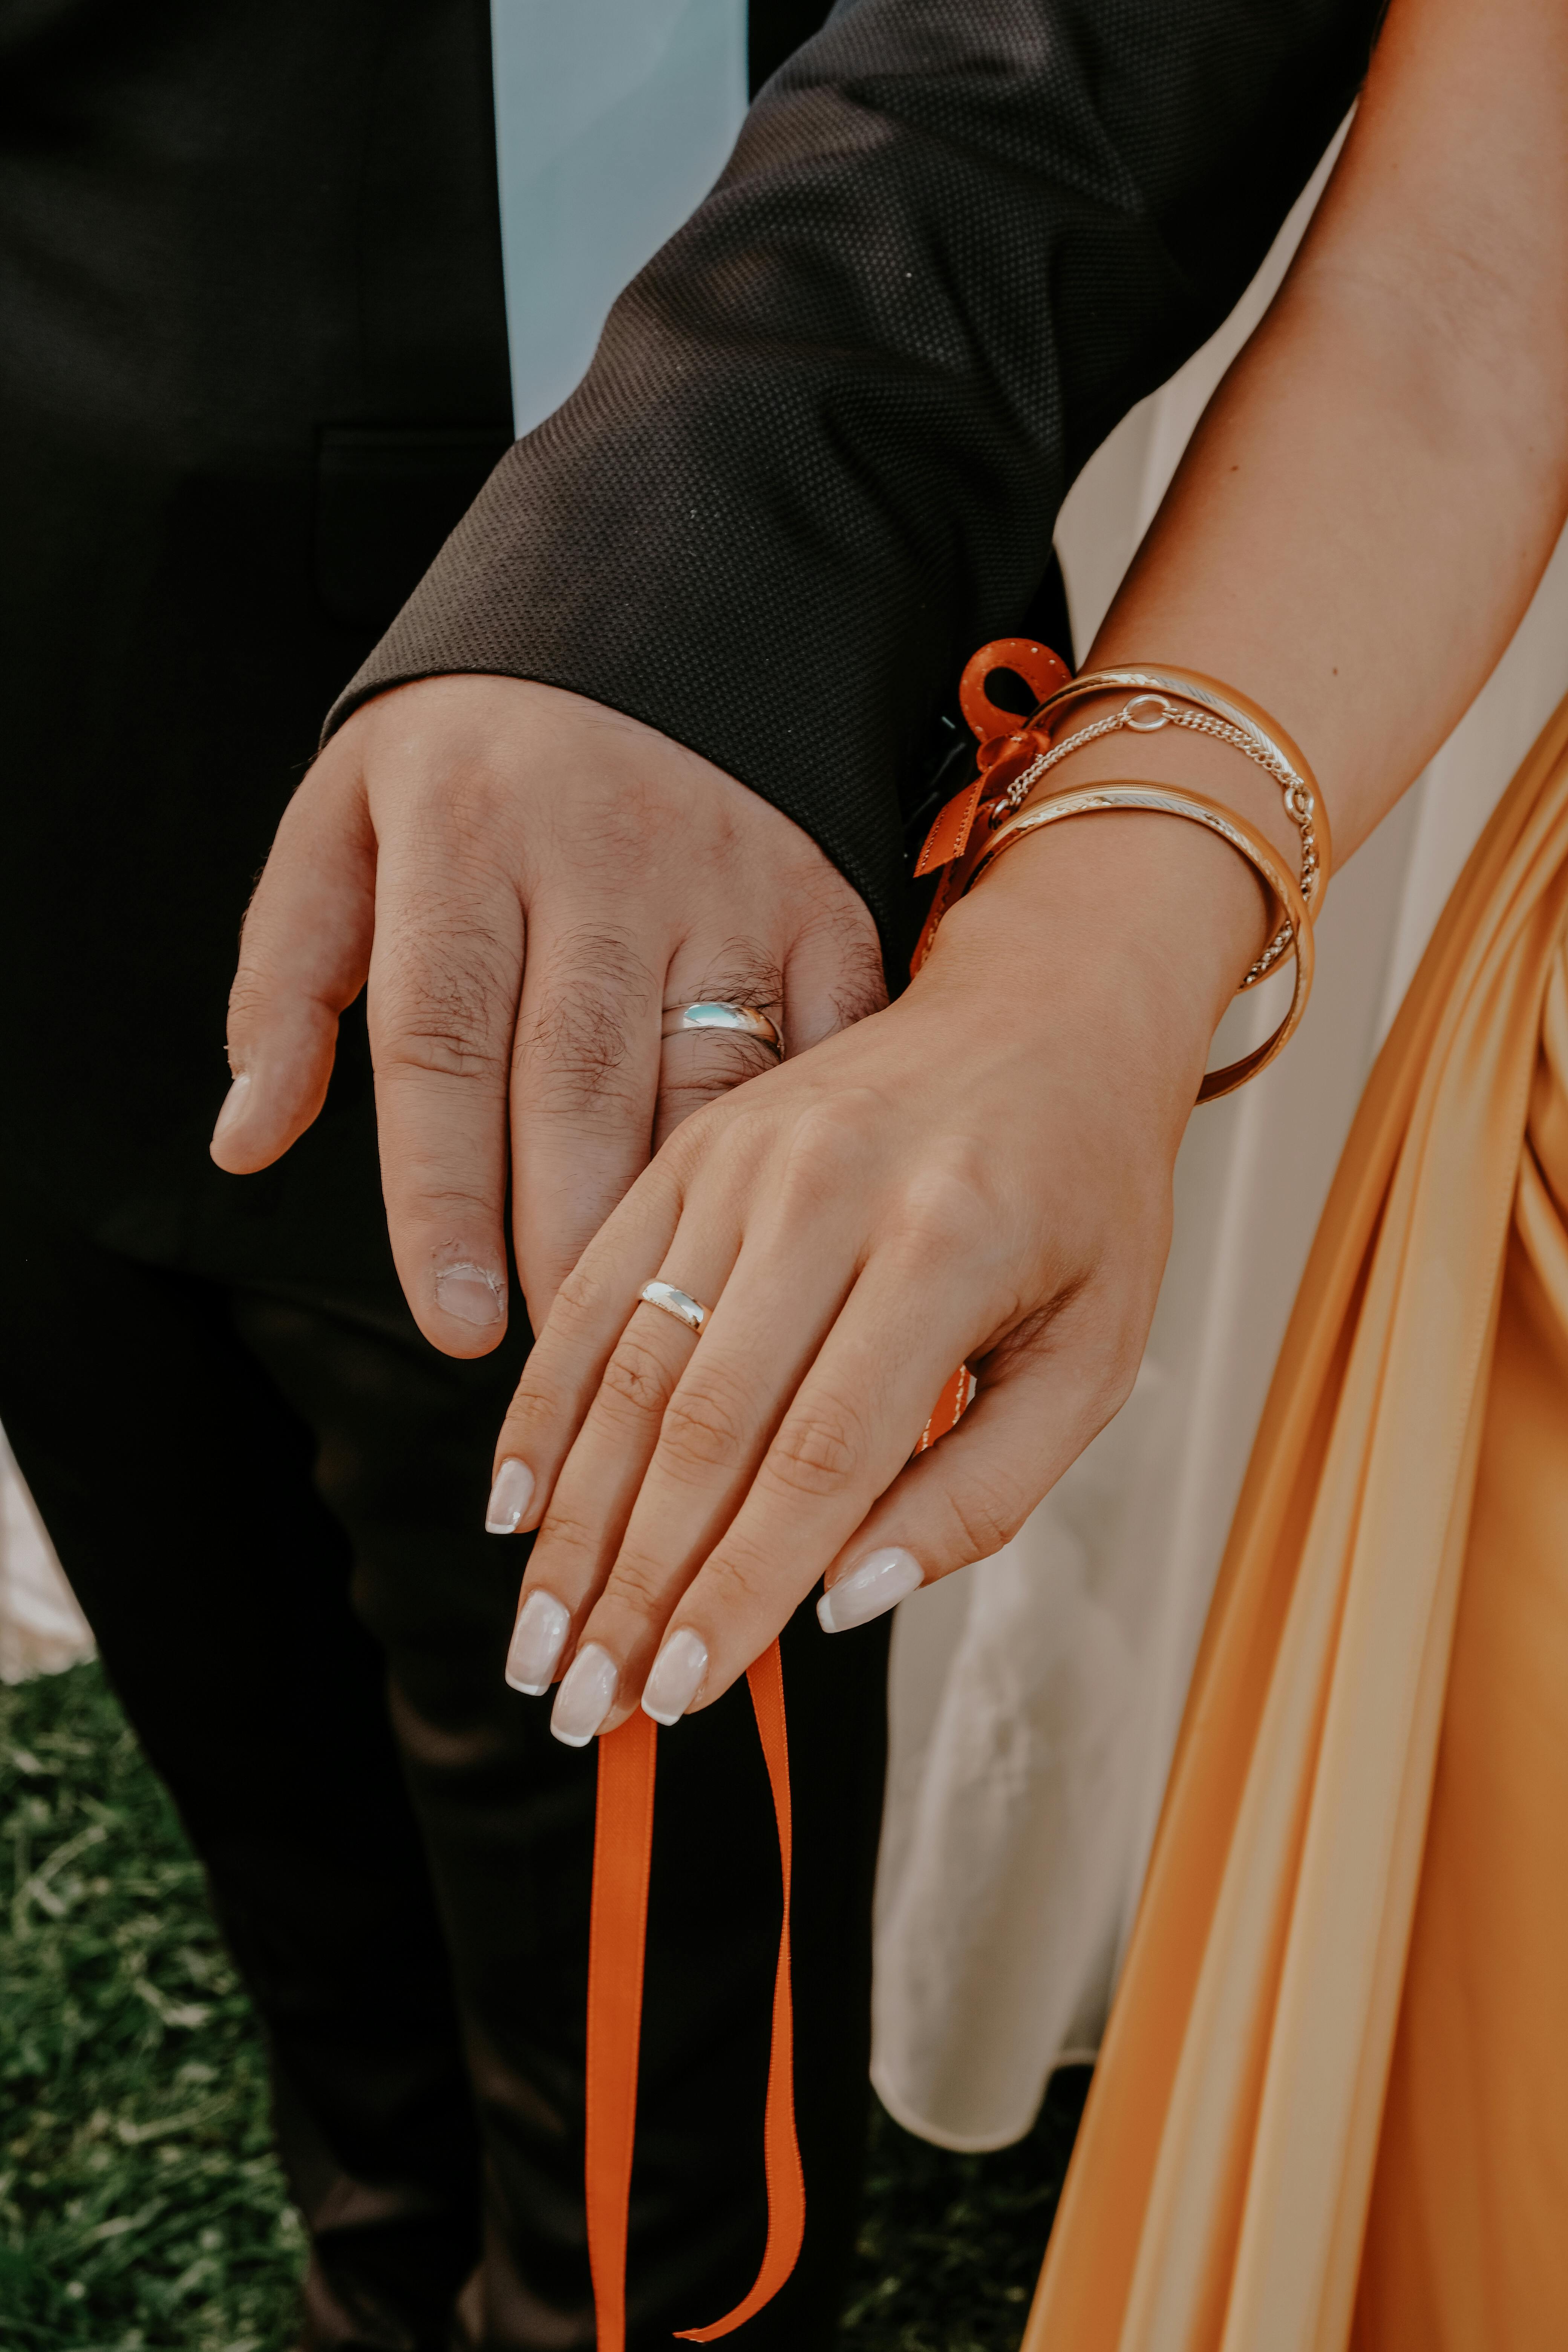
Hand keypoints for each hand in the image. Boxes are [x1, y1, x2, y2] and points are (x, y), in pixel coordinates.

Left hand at [210, 676, 883, 1350]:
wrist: (666, 594)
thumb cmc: (478, 743)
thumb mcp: (343, 811)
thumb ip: (287, 974)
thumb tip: (245, 1142)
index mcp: (462, 834)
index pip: (440, 1047)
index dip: (442, 1201)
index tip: (454, 1327)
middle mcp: (599, 855)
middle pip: (577, 1082)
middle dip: (565, 1236)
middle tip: (556, 1361)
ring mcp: (727, 876)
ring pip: (707, 1079)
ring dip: (685, 1218)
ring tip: (661, 1332)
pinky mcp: (825, 893)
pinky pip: (829, 1036)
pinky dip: (811, 1136)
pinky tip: (795, 1227)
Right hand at [487, 808, 1268, 1741]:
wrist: (1043, 1014)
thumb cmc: (1082, 1203)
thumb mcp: (1092, 1354)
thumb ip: (984, 1490)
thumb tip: (845, 1604)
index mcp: (949, 1245)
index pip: (821, 1455)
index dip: (741, 1584)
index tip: (681, 1690)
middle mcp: (830, 1190)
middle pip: (705, 1423)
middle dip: (632, 1582)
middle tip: (581, 1703)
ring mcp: (745, 1156)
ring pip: (632, 1366)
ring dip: (573, 1518)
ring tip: (538, 1639)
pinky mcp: (693, 1145)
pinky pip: (595, 1284)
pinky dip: (545, 1403)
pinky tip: (514, 1502)